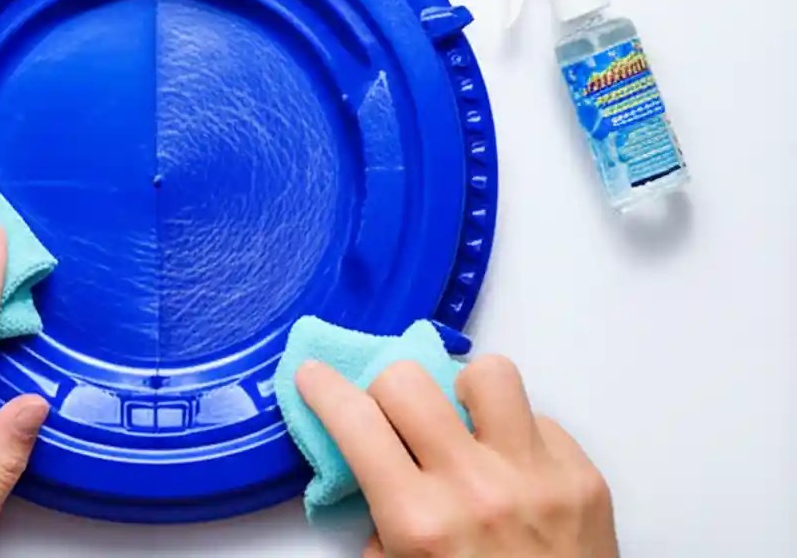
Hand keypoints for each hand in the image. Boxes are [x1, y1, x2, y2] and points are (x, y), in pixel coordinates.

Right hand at [297, 355, 616, 557]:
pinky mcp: (584, 477)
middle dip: (388, 388)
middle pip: (410, 382)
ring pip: (490, 375)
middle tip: (392, 411)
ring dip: (465, 393)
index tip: (314, 375)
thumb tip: (369, 460)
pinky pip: (540, 418)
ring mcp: (537, 477)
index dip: (324, 389)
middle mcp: (476, 489)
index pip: (357, 423)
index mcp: (420, 522)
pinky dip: (516, 435)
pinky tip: (513, 467)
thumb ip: (380, 520)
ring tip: (464, 422)